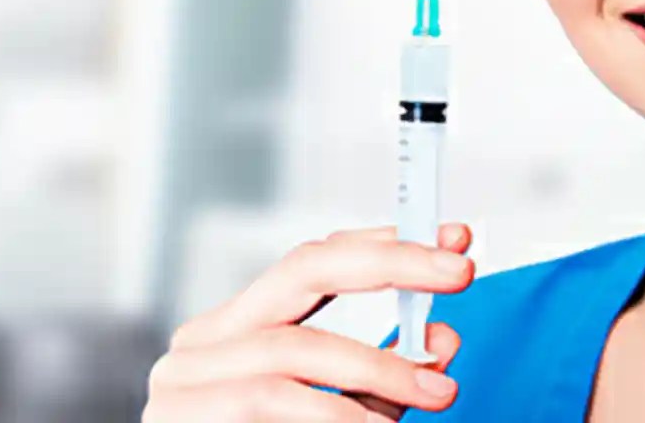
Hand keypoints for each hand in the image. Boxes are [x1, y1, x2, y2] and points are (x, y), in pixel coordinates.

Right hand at [143, 222, 475, 421]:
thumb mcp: (338, 418)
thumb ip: (383, 382)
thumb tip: (444, 341)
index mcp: (236, 330)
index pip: (312, 263)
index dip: (384, 244)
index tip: (452, 240)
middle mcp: (205, 340)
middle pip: (302, 269)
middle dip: (390, 263)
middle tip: (460, 271)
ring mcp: (186, 377)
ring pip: (298, 346)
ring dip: (380, 368)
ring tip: (438, 392)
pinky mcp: (184, 416)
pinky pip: (275, 399)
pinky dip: (338, 414)